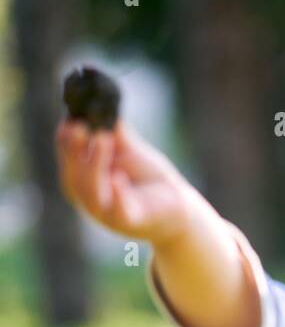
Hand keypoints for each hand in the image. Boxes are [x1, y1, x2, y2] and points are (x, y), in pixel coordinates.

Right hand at [54, 117, 192, 245]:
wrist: (177, 207)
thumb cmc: (148, 179)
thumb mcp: (128, 151)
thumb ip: (114, 132)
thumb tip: (102, 104)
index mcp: (83, 180)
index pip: (66, 158)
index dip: (66, 138)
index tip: (72, 118)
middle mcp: (89, 199)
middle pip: (73, 175)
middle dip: (75, 150)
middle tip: (82, 126)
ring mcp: (108, 214)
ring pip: (91, 192)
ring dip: (94, 164)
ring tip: (104, 138)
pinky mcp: (131, 222)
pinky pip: (119, 211)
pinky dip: (117, 195)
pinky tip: (117, 177)